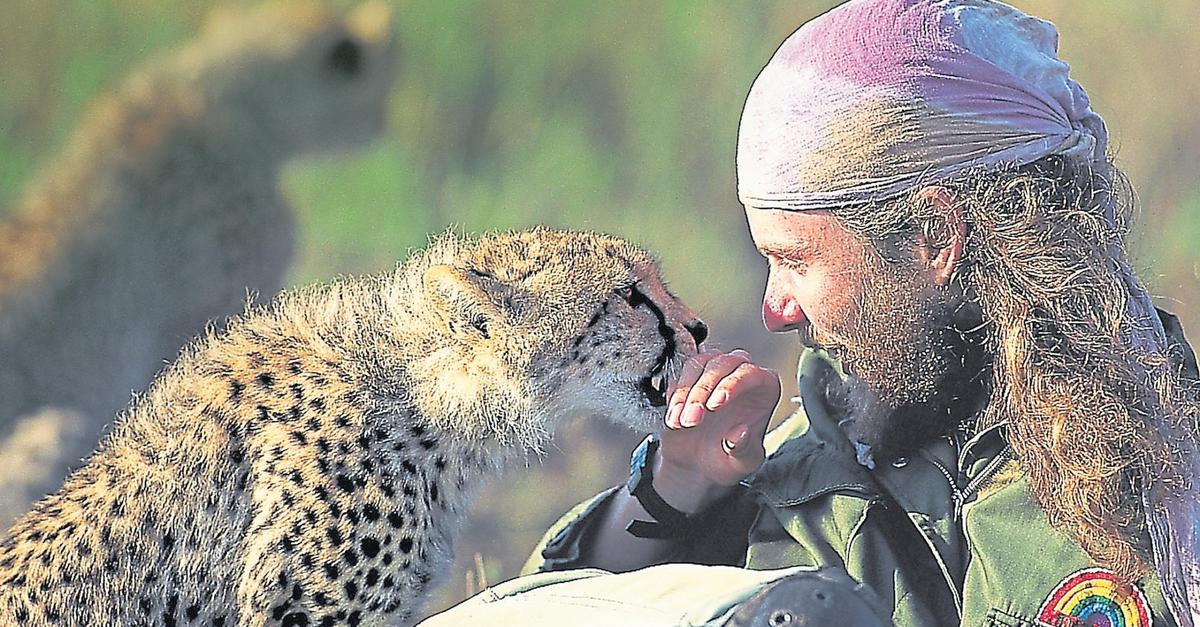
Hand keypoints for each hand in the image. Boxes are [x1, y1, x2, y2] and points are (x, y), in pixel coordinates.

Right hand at [653, 349, 778, 509]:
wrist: (698, 466)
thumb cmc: (728, 460)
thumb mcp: (742, 464)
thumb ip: (743, 450)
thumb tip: (739, 434)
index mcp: (764, 388)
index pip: (751, 373)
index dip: (731, 384)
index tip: (714, 405)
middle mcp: (740, 374)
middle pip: (722, 363)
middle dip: (703, 390)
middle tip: (692, 420)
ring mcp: (713, 373)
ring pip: (697, 364)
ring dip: (686, 393)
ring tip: (682, 424)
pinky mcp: (687, 377)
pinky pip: (678, 375)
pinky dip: (673, 397)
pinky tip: (674, 421)